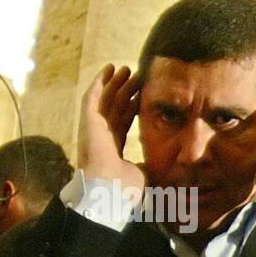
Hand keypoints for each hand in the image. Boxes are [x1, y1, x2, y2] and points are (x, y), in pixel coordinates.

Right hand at [77, 64, 144, 192]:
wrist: (109, 188)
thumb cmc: (126, 187)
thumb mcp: (144, 174)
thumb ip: (151, 165)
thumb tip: (167, 166)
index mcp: (114, 149)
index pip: (123, 123)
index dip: (131, 108)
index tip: (140, 97)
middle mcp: (102, 136)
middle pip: (115, 107)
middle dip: (125, 91)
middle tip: (136, 76)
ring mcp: (93, 127)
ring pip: (106, 99)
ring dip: (114, 83)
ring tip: (125, 68)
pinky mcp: (88, 120)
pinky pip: (93, 97)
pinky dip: (99, 83)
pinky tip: (108, 70)